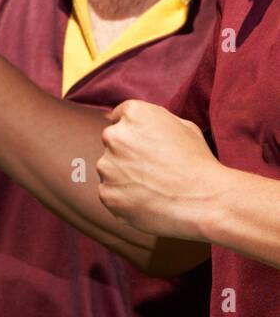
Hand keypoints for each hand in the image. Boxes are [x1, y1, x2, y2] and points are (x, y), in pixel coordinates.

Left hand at [97, 100, 225, 240]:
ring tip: (154, 188)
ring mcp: (107, 166)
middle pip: (113, 144)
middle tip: (155, 171)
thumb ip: (152, 117)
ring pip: (110, 170)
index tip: (149, 149)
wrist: (208, 202)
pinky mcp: (108, 194)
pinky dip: (124, 199)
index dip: (136, 135)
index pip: (119, 118)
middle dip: (128, 155)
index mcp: (133, 113)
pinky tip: (148, 202)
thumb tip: (122, 116)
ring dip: (124, 177)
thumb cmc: (199, 163)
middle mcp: (114, 135)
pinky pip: (110, 194)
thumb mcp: (183, 126)